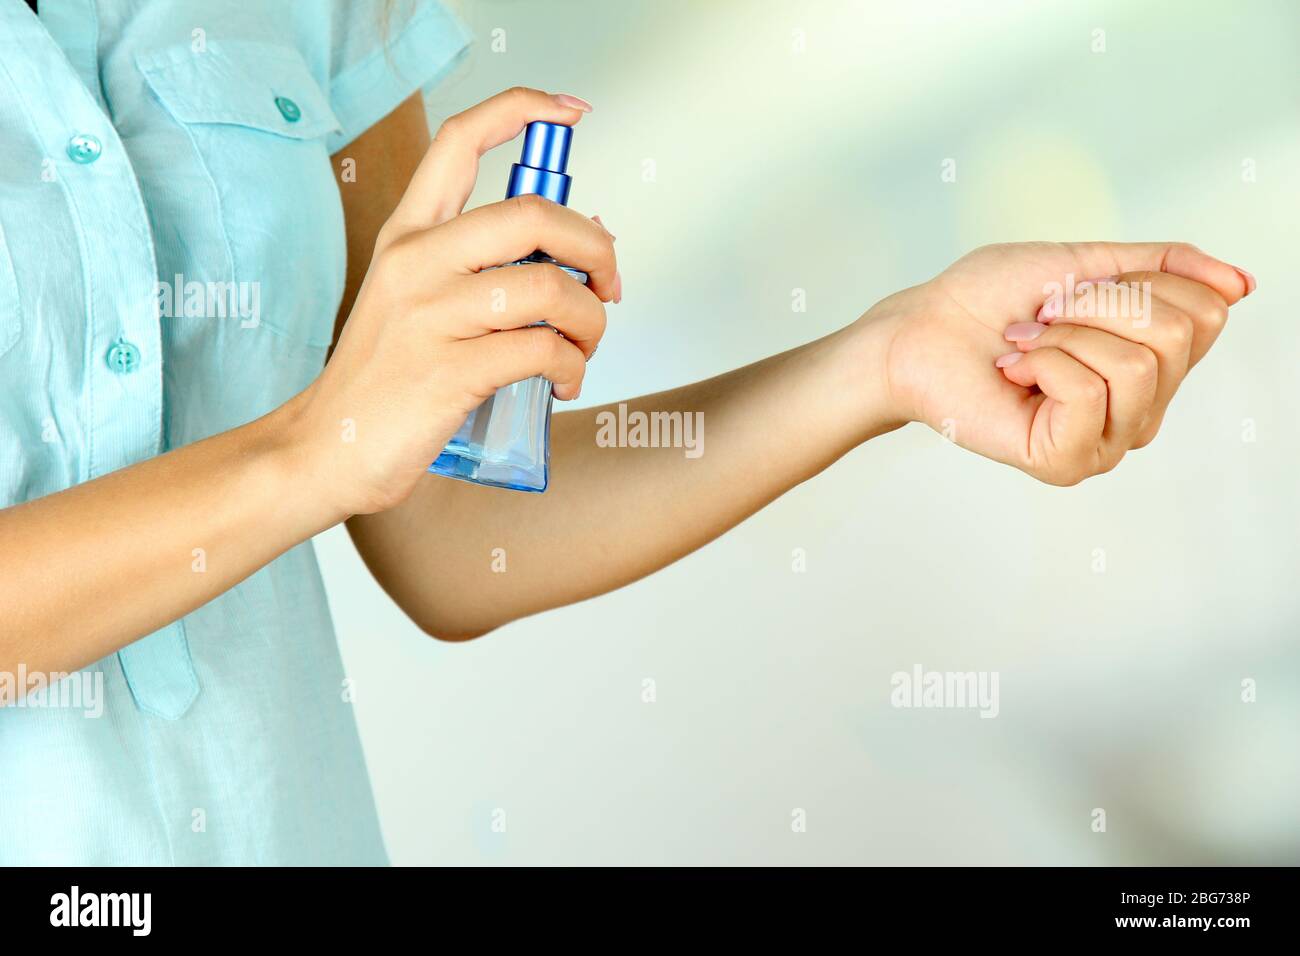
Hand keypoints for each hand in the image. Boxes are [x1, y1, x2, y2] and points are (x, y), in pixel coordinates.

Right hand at [288, 88, 617, 515]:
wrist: (329, 448)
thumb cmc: (386, 377)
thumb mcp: (416, 299)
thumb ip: (482, 267)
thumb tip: (580, 248)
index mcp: (407, 234)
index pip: (460, 140)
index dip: (522, 111)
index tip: (571, 112)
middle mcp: (416, 262)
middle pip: (532, 214)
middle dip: (597, 247)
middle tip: (609, 284)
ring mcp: (431, 316)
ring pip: (550, 290)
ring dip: (591, 322)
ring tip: (583, 348)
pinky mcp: (450, 373)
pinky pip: (543, 352)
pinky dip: (573, 367)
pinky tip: (564, 382)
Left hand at [864, 242, 1252, 484]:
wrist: (920, 329)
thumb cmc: (989, 298)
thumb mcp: (1085, 263)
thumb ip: (1165, 268)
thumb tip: (1242, 283)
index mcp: (1152, 365)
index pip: (1206, 313)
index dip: (1139, 282)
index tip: (1075, 292)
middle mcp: (1139, 411)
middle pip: (1180, 337)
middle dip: (1101, 306)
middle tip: (1044, 319)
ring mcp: (1105, 441)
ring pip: (1139, 367)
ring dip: (1066, 336)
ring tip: (1023, 345)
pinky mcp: (1065, 462)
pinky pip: (1090, 394)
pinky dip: (1043, 364)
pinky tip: (1012, 372)